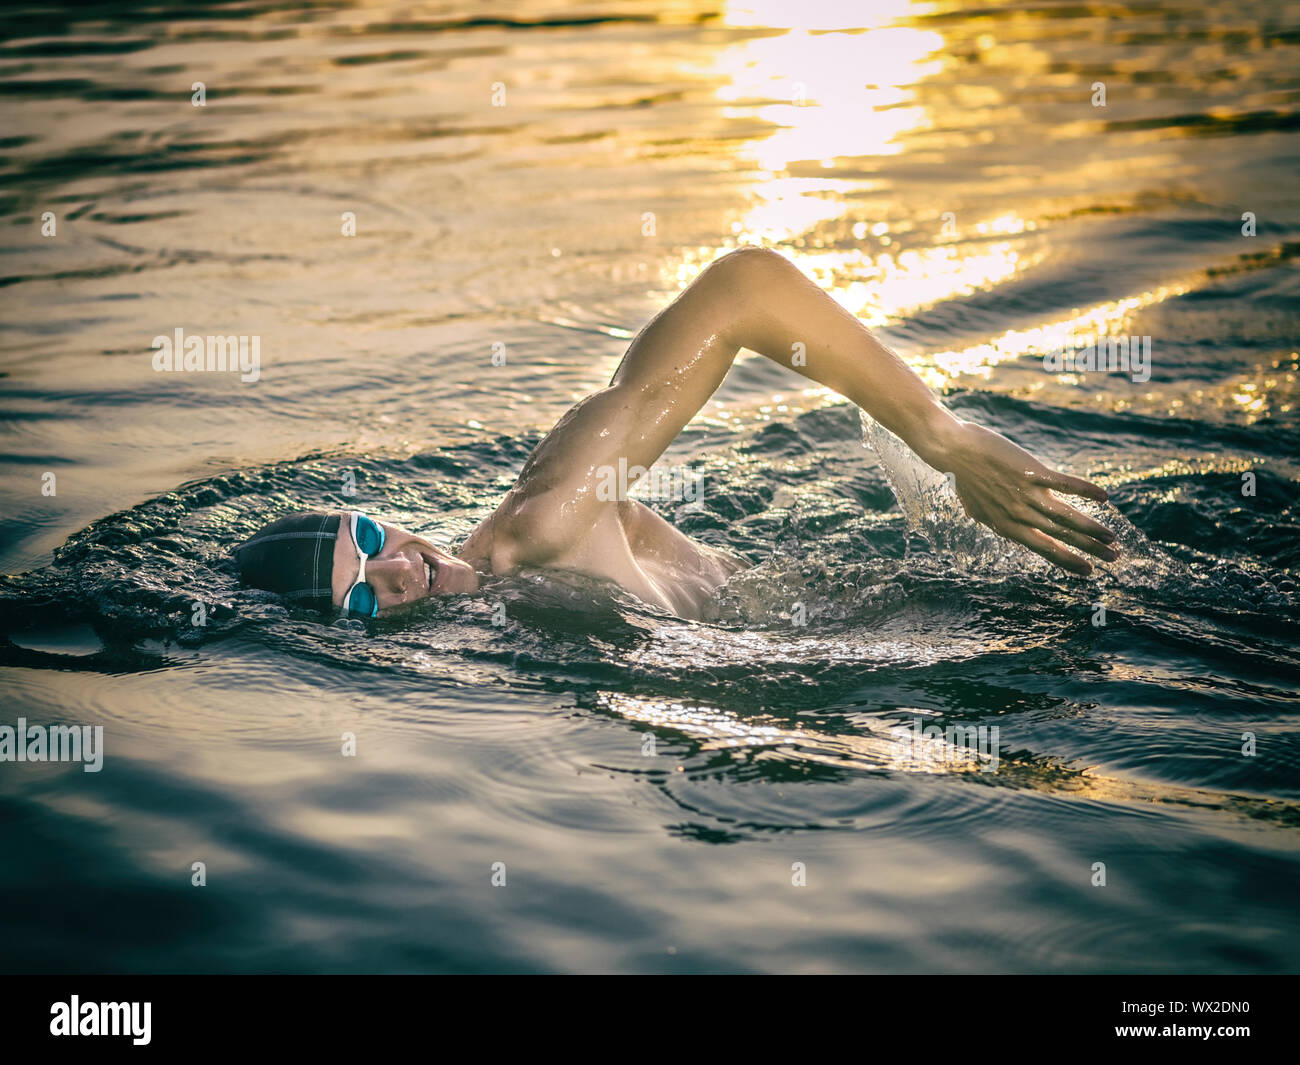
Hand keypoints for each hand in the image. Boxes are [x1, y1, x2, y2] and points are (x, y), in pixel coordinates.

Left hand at [940, 420, 1118, 574]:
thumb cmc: (963, 477)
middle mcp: (1018, 515)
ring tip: (1112, 538)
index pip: (1045, 550)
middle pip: (1062, 537)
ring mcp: (1025, 494)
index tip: (1088, 572)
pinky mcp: (1030, 472)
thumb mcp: (977, 507)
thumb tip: (994, 525)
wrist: (953, 450)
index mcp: (1007, 526)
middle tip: (1113, 559)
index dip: (1068, 562)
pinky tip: (1104, 497)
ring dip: (1093, 529)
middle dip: (1090, 550)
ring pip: (1067, 517)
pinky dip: (1085, 491)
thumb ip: (991, 519)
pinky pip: (1064, 483)